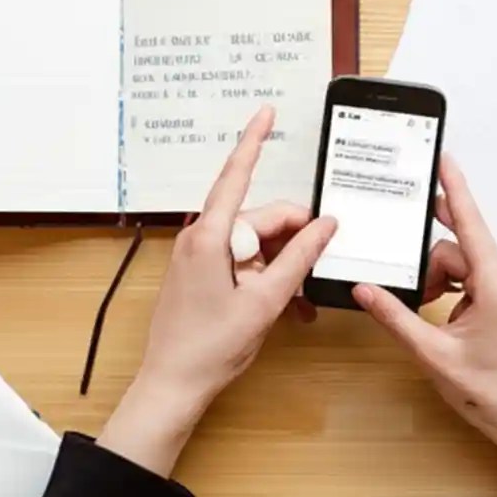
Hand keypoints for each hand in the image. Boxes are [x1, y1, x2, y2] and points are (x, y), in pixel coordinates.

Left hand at [98, 106, 336, 475]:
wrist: (172, 384)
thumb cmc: (210, 347)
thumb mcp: (266, 302)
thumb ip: (299, 258)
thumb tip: (325, 225)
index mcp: (211, 236)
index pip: (237, 175)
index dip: (254, 140)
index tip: (265, 112)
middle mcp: (200, 237)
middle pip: (260, 217)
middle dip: (293, 239)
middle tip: (316, 272)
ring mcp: (197, 254)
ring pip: (254, 242)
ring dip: (281, 265)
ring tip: (299, 303)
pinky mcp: (198, 271)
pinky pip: (240, 260)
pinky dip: (264, 276)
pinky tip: (283, 304)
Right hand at [353, 155, 496, 454]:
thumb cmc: (491, 394)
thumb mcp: (433, 355)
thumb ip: (395, 316)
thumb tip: (365, 290)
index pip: (469, 223)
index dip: (453, 189)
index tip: (444, 160)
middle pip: (460, 250)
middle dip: (432, 270)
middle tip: (416, 297)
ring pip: (470, 265)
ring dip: (446, 284)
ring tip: (436, 320)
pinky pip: (484, 278)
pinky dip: (461, 291)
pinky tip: (453, 319)